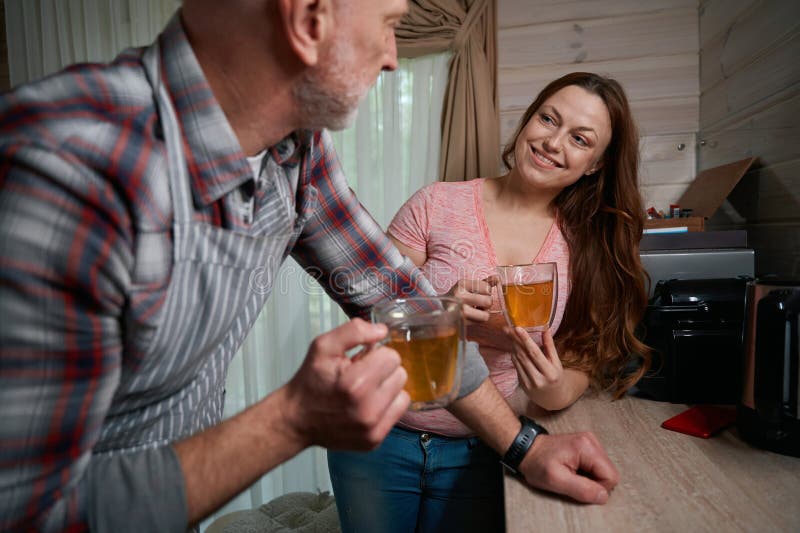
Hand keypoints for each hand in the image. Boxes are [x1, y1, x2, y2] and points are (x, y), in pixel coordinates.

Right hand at [283, 318, 409, 450]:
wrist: (296, 419)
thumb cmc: (311, 381)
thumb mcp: (323, 346)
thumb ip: (354, 331)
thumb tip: (382, 331)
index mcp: (356, 383)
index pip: (392, 356)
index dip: (376, 354)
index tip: (360, 360)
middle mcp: (368, 409)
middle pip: (400, 374)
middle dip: (383, 371)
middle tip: (361, 375)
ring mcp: (372, 428)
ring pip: (403, 394)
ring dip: (387, 389)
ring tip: (364, 391)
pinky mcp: (374, 440)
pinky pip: (397, 414)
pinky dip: (385, 407)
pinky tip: (366, 405)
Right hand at [446, 276, 496, 322]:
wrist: (440, 308)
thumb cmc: (458, 296)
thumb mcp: (468, 286)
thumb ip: (484, 282)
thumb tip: (498, 278)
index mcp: (462, 284)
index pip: (487, 288)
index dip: (487, 291)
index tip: (478, 293)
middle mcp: (459, 296)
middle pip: (488, 301)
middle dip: (486, 304)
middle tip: (479, 303)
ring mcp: (459, 311)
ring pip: (485, 315)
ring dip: (483, 313)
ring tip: (475, 310)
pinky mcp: (460, 323)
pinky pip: (478, 323)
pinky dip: (477, 320)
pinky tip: (470, 316)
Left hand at [508, 327, 563, 399]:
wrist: (553, 399)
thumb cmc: (556, 377)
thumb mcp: (557, 363)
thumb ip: (550, 346)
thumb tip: (545, 328)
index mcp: (550, 373)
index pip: (535, 353)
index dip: (525, 340)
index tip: (517, 328)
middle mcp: (538, 380)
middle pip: (523, 355)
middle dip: (515, 340)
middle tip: (508, 328)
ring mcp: (528, 384)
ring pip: (517, 360)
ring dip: (513, 346)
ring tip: (510, 334)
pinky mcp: (521, 385)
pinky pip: (516, 366)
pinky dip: (514, 355)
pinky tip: (514, 347)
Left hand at [519, 431, 618, 503]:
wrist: (526, 449)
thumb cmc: (537, 463)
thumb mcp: (556, 480)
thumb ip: (582, 489)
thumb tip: (603, 496)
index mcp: (587, 447)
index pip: (611, 476)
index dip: (597, 488)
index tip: (577, 485)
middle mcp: (592, 441)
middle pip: (609, 473)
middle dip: (593, 483)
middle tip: (572, 480)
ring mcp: (590, 442)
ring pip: (603, 470)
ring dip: (589, 478)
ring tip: (570, 474)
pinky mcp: (586, 446)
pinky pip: (596, 466)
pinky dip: (586, 472)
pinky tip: (572, 469)